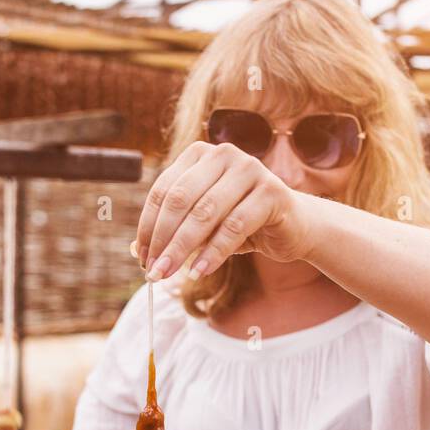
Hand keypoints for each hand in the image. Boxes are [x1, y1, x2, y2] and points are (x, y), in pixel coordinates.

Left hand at [135, 141, 312, 279]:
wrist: (293, 226)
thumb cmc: (242, 224)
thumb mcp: (204, 227)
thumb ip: (174, 231)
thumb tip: (136, 252)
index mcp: (200, 155)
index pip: (163, 191)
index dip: (148, 226)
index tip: (142, 258)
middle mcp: (224, 154)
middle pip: (180, 200)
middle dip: (162, 239)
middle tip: (152, 271)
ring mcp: (250, 169)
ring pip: (205, 212)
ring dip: (182, 248)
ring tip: (168, 274)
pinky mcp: (271, 191)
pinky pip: (234, 226)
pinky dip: (213, 252)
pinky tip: (199, 271)